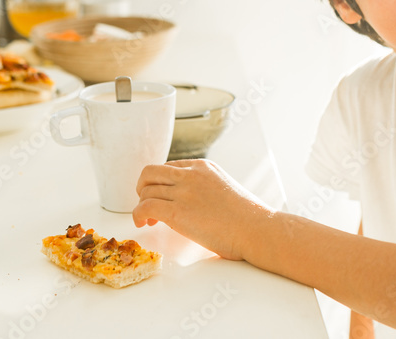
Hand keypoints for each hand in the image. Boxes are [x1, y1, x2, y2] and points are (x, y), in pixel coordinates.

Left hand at [133, 159, 274, 260]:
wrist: (257, 228)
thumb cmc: (248, 218)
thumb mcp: (225, 190)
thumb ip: (205, 189)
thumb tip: (191, 204)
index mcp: (204, 166)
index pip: (169, 166)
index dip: (160, 183)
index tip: (161, 197)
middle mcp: (191, 174)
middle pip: (150, 172)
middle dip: (143, 188)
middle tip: (148, 205)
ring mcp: (184, 191)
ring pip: (145, 189)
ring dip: (141, 204)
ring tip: (149, 220)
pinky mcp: (178, 211)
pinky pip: (145, 206)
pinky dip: (138, 215)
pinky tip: (144, 224)